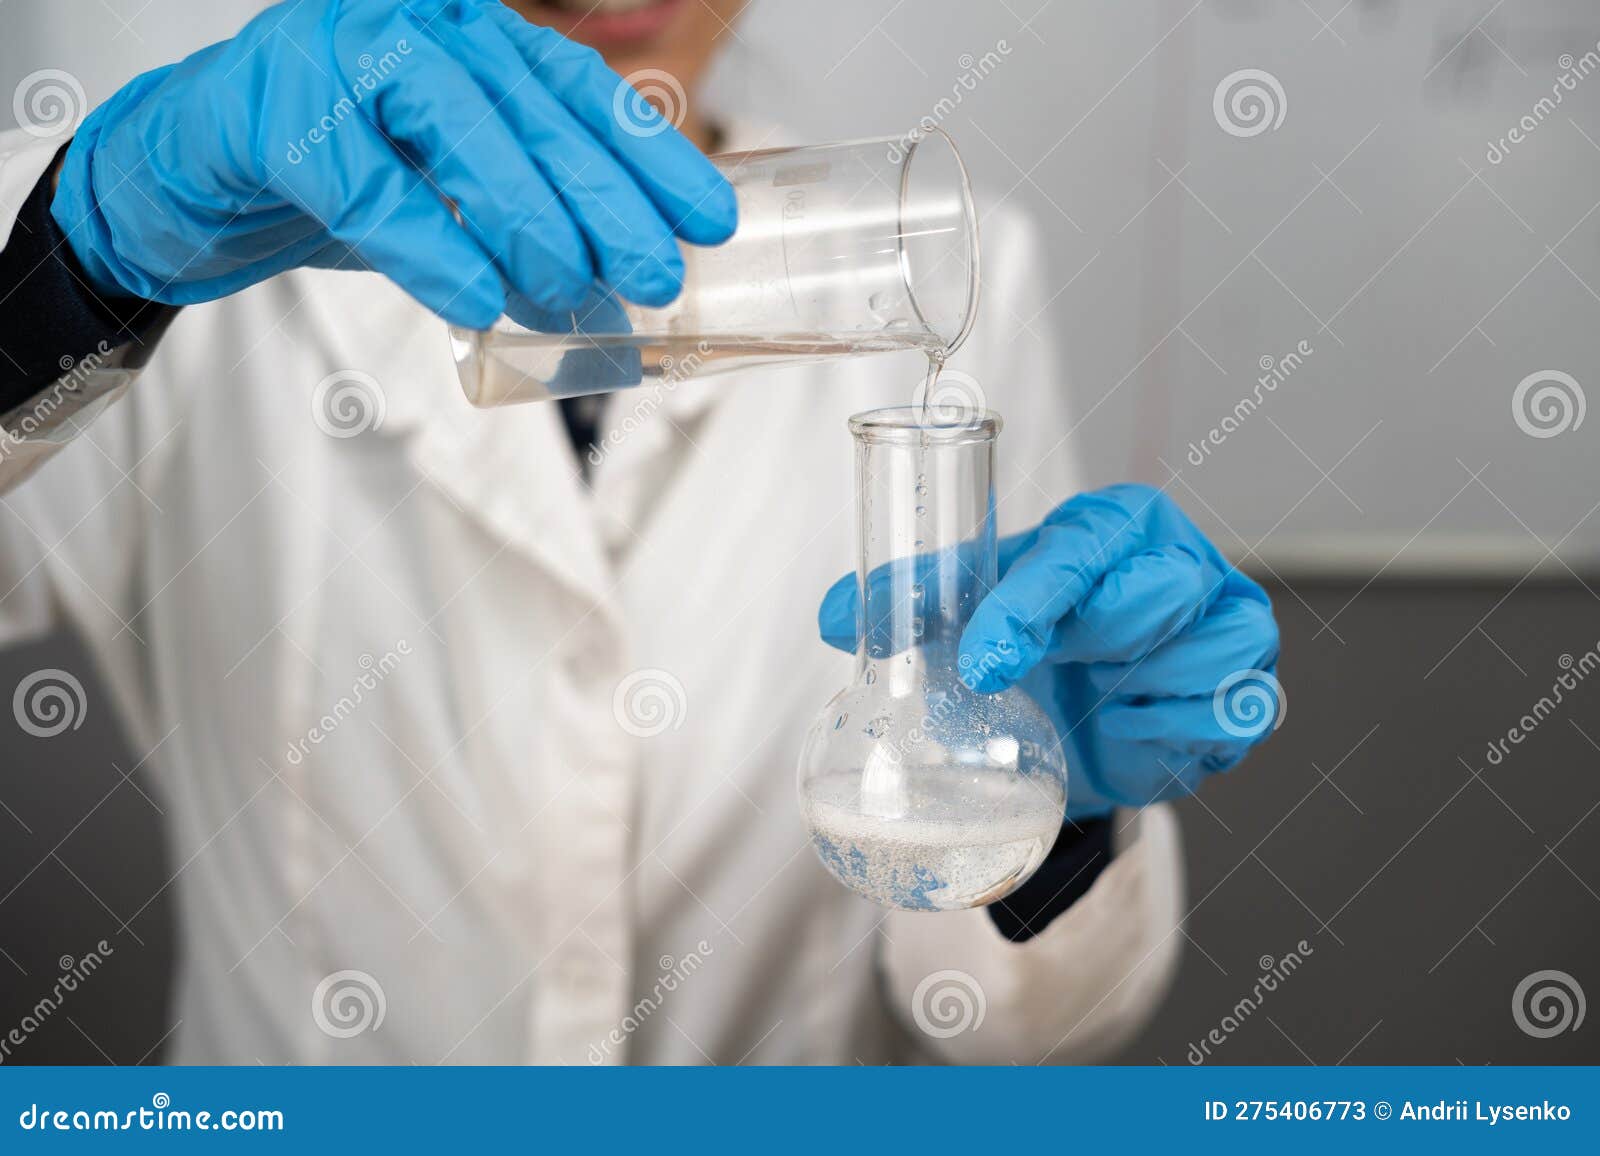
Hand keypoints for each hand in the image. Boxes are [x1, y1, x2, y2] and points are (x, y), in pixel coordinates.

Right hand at [50, 0, 735, 328]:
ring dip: (528, 220)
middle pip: (531, 114)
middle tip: (657, 275)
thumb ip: (519, 228)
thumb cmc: (328, 180)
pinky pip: (364, 184)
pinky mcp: (273, 109)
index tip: (710, 221)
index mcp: (469, 42)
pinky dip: (426, 246)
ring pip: (458, 131)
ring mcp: (339, 52)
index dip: (649, 157)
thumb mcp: (445, 198)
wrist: (185, 177)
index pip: (578, 93)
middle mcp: (415, 28)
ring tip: (577, 294)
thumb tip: (618, 302)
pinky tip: (474, 300)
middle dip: (605, 201)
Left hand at [818, 484, 1282, 818]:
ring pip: (1199, 656)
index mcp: (1115, 523)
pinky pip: (1219, 718)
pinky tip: (1127, 727)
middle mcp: (1183, 561)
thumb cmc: (1033, 644)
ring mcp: (1229, 625)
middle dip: (1086, 642)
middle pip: (1152, 592)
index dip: (1029, 605)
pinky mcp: (1249, 693)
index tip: (982, 660)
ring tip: (1090, 697)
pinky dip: (1164, 734)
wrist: (1082, 723)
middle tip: (1038, 674)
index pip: (1079, 548)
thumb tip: (837, 614)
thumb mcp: (973, 611)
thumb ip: (911, 600)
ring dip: (1129, 692)